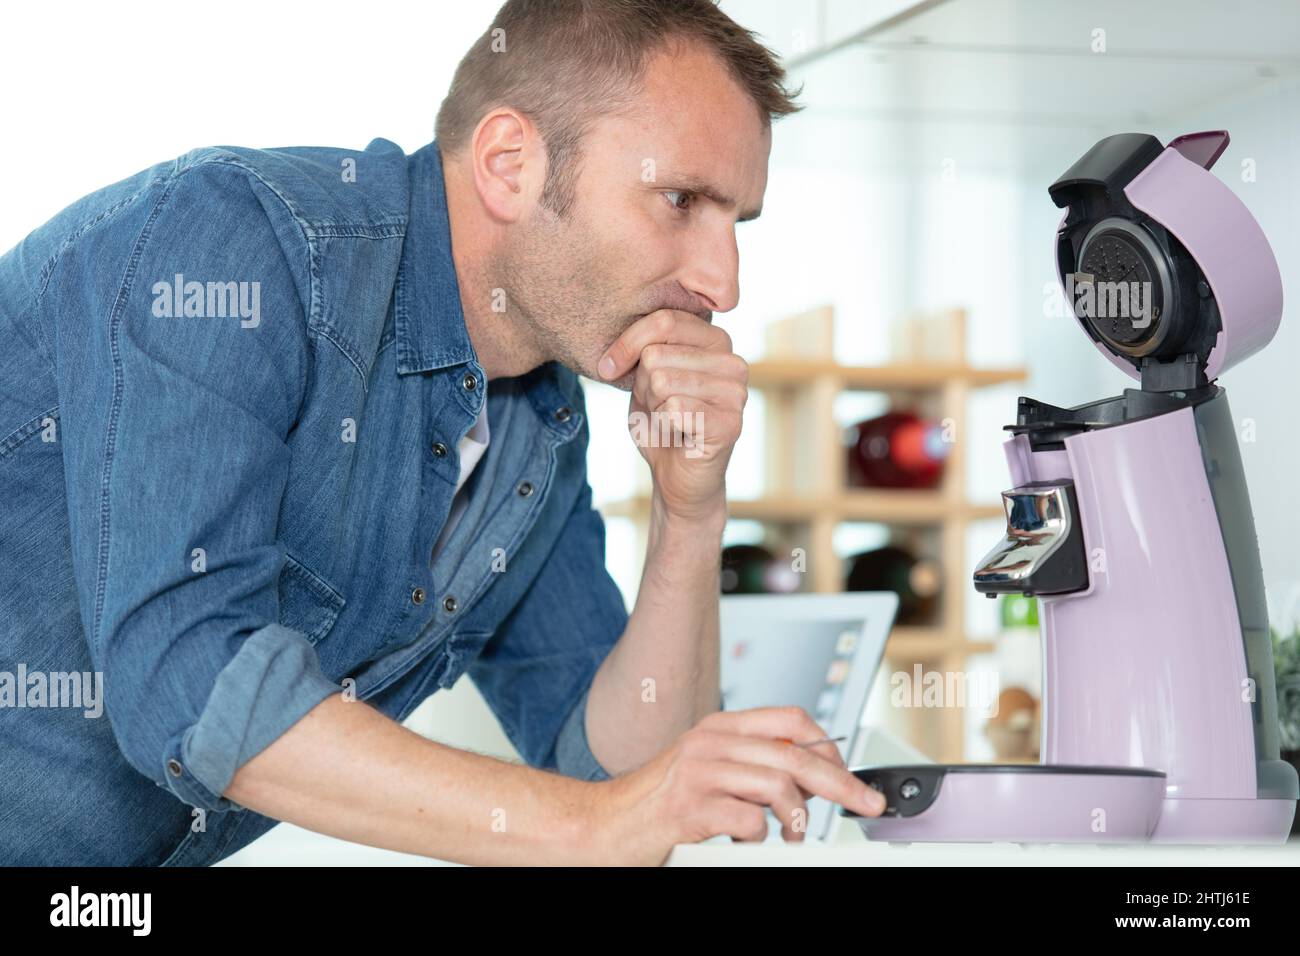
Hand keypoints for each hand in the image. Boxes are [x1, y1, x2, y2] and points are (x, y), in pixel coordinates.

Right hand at [585, 706, 886, 864]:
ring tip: (792, 835)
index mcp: (720, 727)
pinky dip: (759, 838)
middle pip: (796, 755)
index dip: (828, 746)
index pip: (791, 720)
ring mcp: (699, 773)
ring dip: (797, 818)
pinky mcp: (689, 808)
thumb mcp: (707, 767)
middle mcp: (711, 742)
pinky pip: (748, 820)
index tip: (849, 773)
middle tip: (865, 804)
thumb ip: (750, 762)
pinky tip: (748, 842)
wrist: (604, 826)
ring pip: (778, 786)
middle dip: (841, 784)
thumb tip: (809, 777)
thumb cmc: (658, 803)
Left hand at [597, 309, 746, 520]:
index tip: (607, 368)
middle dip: (642, 385)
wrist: (675, 477)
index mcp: (715, 341)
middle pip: (656, 353)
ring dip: (654, 407)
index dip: (627, 344)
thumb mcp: (645, 377)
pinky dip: (664, 426)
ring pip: (662, 381)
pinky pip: (674, 409)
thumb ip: (646, 350)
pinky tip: (678, 435)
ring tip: (670, 420)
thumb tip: (633, 345)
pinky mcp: (730, 423)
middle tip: (658, 407)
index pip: (664, 319)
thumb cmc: (661, 422)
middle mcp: (733, 362)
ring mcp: (736, 393)